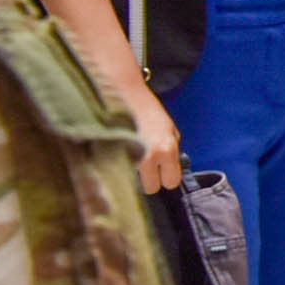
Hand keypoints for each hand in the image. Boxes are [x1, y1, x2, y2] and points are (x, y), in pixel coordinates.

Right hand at [127, 81, 183, 195]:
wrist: (124, 95)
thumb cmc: (148, 111)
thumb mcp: (170, 131)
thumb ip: (172, 153)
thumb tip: (170, 172)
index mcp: (167, 150)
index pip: (171, 182)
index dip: (167, 178)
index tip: (162, 172)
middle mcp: (149, 156)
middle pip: (151, 189)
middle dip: (149, 180)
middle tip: (146, 165)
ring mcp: (130, 157)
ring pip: (134, 181)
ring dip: (134, 172)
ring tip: (133, 153)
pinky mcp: (112, 156)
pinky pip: (120, 172)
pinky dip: (120, 165)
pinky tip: (122, 151)